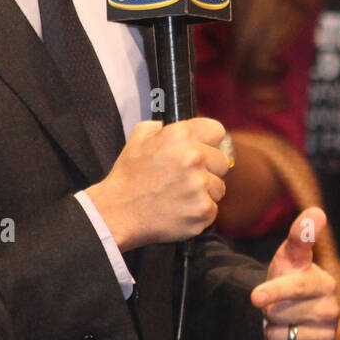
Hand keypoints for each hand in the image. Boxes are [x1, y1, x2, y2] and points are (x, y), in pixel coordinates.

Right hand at [90, 117, 230, 249]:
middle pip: (222, 161)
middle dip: (208, 169)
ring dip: (204, 192)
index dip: (209, 141)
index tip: (202, 149)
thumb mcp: (139, 137)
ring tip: (179, 195)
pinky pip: (212, 209)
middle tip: (185, 178)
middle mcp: (193, 158)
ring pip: (219, 187)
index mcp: (180, 135)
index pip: (217, 130)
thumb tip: (185, 126)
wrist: (117, 213)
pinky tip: (179, 210)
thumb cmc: (128, 177)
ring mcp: (199, 186)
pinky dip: (199, 212)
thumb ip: (164, 127)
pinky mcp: (202, 210)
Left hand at [251, 208, 338, 339]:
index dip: (274, 291)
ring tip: (283, 325)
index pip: (296, 287)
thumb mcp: (290, 258)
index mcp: (324, 283)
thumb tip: (317, 212)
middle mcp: (331, 310)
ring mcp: (329, 337)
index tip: (255, 297)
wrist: (295, 322)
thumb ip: (300, 236)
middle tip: (277, 308)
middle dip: (269, 314)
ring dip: (272, 335)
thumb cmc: (290, 281)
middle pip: (280, 316)